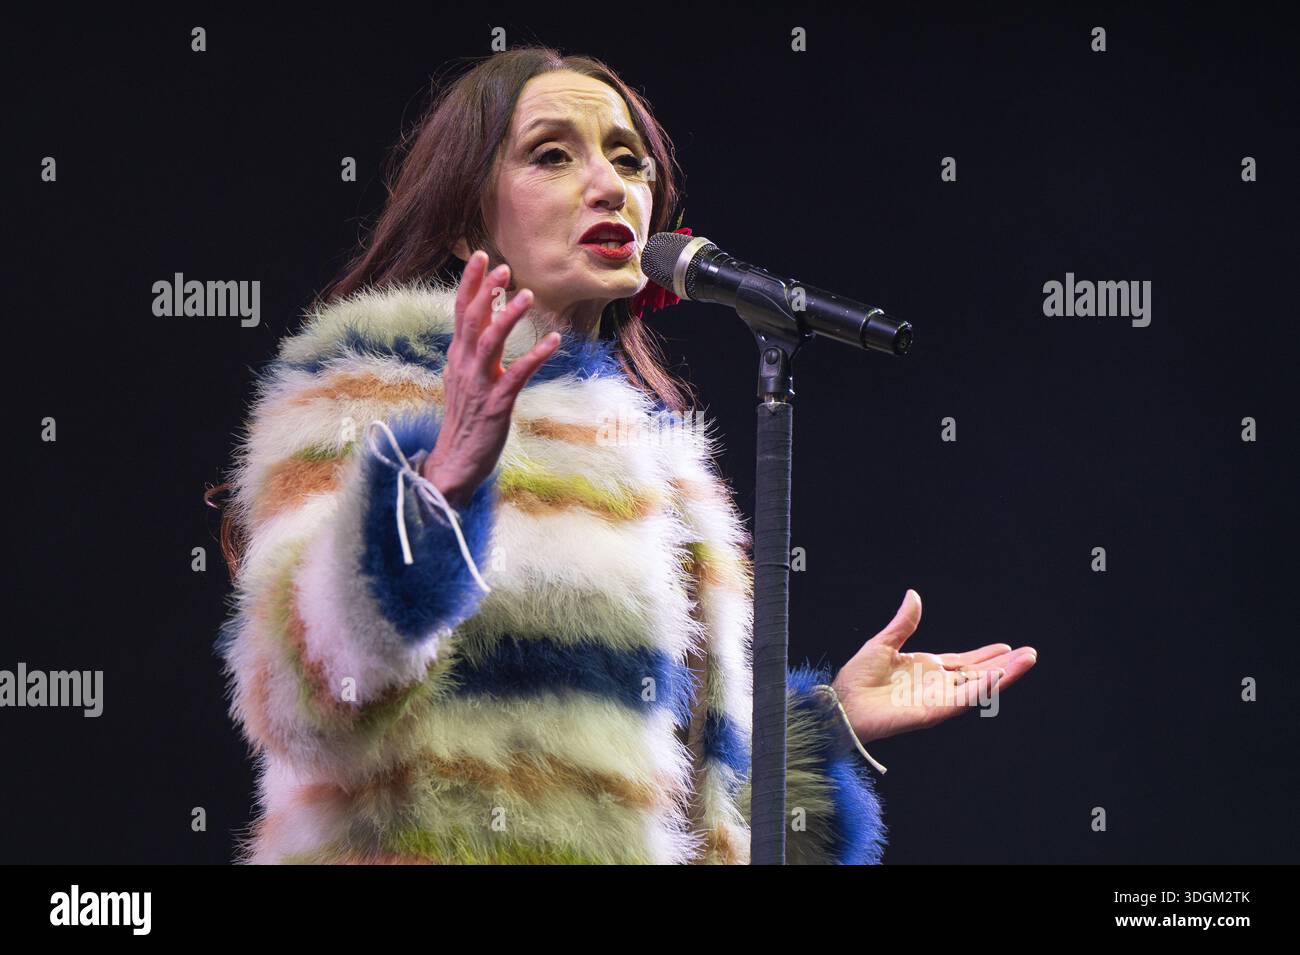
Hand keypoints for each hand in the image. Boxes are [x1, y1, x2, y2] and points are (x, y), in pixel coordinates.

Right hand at [420, 251, 560, 505]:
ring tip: (526, 295)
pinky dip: (535, 356)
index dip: (470, 284)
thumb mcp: (466, 380)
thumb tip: (482, 326)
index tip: (480, 255)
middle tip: (503, 266)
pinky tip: (553, 340)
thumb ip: (473, 352)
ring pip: (490, 342)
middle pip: (472, 320)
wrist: (456, 462)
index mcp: (458, 358)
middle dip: (485, 291)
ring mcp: (479, 385)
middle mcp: (465, 367)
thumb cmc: (466, 420)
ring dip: (507, 317)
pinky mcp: (496, 405)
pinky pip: (516, 375)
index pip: (461, 313)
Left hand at [830, 590, 1037, 743]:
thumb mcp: (884, 643)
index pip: (964, 663)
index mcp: (926, 670)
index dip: (985, 656)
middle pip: (978, 675)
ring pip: (979, 687)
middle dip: (1004, 665)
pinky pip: (963, 700)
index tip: (1006, 647)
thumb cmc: (857, 678)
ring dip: (1004, 675)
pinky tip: (1000, 675)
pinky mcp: (934, 712)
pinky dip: (983, 688)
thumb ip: (903, 623)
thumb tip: (913, 595)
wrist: (842, 703)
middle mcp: (936, 686)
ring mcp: (937, 699)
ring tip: (1027, 660)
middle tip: (1030, 654)